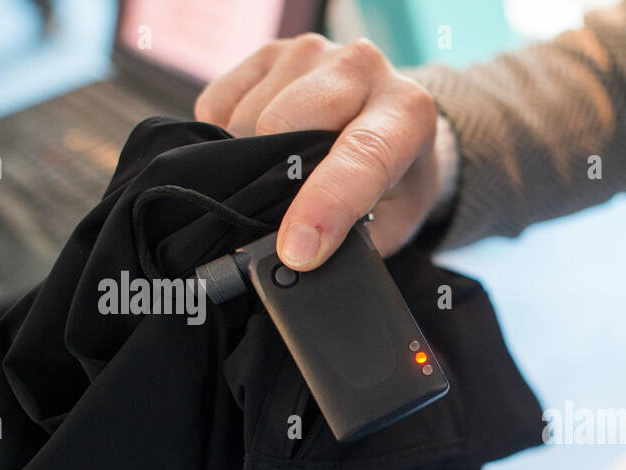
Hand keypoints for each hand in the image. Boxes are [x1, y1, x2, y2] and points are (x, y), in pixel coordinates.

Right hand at [194, 33, 443, 266]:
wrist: (395, 127)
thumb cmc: (396, 181)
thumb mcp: (393, 221)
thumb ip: (353, 242)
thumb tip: (296, 261)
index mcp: (406, 111)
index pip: (359, 155)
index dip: (324, 205)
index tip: (297, 250)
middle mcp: (361, 67)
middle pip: (284, 122)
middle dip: (270, 177)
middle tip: (278, 213)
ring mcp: (312, 51)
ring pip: (246, 116)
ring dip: (248, 159)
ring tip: (279, 175)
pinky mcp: (270, 51)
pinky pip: (219, 103)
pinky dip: (226, 137)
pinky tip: (258, 148)